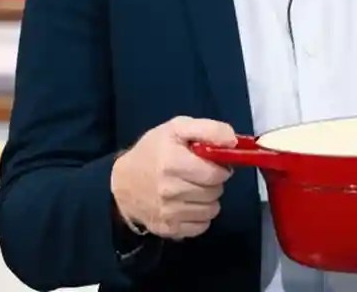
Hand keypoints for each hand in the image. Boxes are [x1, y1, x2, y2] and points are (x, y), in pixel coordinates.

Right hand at [111, 115, 236, 239]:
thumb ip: (208, 129)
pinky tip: (188, 204)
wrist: (123, 183)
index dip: (220, 167)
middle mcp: (170, 190)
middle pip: (215, 192)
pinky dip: (200, 216)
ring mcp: (169, 213)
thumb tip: (233, 141)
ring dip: (208, 199)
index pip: (216, 174)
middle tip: (200, 175)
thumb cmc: (153, 151)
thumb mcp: (177, 128)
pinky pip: (202, 226)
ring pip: (212, 210)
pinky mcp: (169, 229)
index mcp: (172, 162)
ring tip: (193, 188)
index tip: (212, 163)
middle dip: (213, 182)